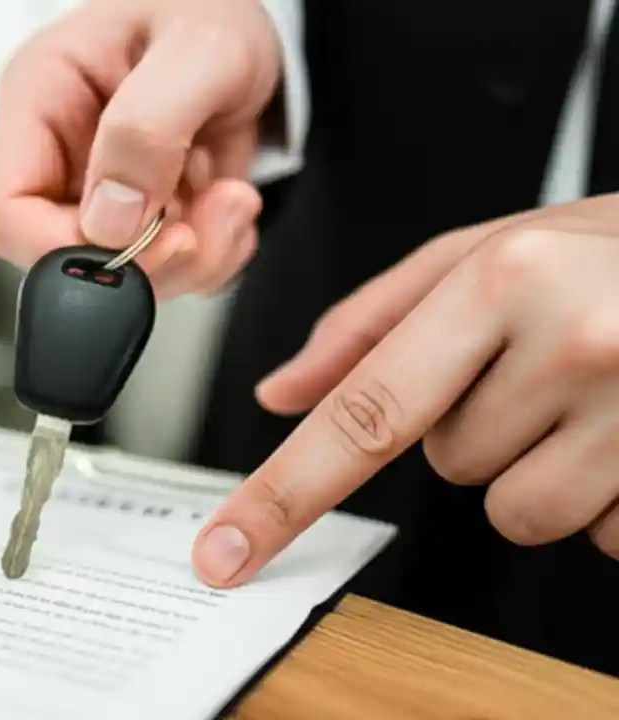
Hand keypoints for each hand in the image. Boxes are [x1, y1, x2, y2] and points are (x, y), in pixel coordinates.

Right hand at [0, 0, 280, 298]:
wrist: (255, 24)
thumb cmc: (213, 11)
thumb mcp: (197, 52)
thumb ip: (146, 129)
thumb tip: (110, 221)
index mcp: (38, 97)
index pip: (9, 212)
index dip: (68, 249)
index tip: (148, 241)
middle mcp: (57, 151)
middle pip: (62, 255)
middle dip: (145, 259)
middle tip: (203, 227)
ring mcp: (96, 187)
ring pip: (118, 273)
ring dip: (190, 256)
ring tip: (231, 199)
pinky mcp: (139, 212)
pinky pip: (163, 268)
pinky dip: (211, 254)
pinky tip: (229, 202)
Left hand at [192, 195, 618, 586]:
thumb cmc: (611, 252)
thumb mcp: (489, 251)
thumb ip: (372, 324)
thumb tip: (282, 394)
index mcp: (504, 278)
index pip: (365, 413)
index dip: (283, 495)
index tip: (228, 553)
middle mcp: (573, 342)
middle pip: (448, 465)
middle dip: (481, 426)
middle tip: (545, 366)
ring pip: (517, 512)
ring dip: (542, 470)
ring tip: (594, 397)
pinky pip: (601, 533)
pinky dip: (607, 496)